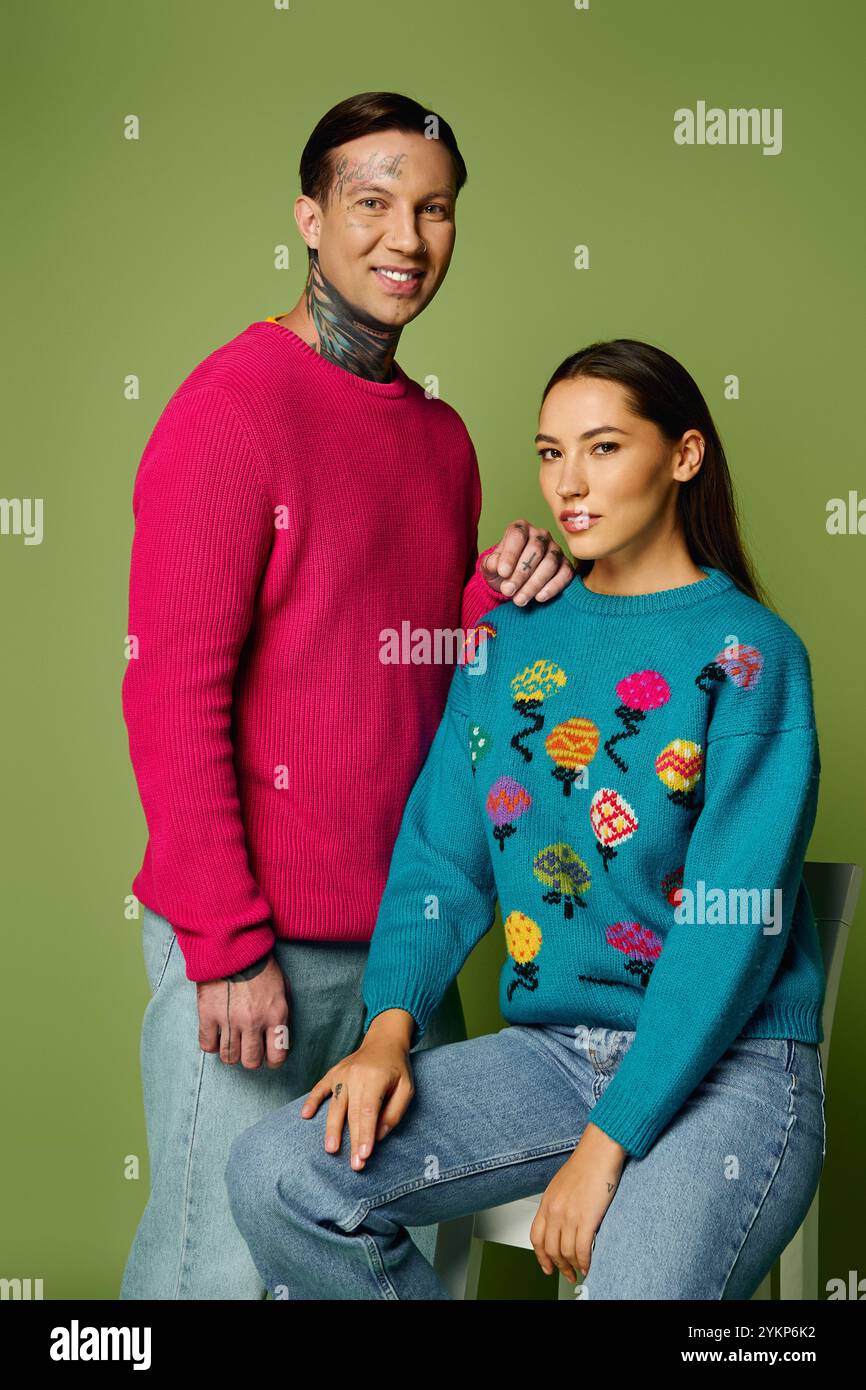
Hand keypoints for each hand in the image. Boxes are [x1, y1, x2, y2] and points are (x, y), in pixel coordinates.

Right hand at [196, 953, 290, 1068]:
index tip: (268, 1055)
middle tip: (248, 1047)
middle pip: (251, 1061)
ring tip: (232, 1040)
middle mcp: (254, 1021)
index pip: (277, 1056)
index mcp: (276, 1014)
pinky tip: (216, 1034)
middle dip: (250, 1057)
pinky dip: (211, 1043)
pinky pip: (207, 1045)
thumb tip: (279, 1036)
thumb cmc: (260, 965)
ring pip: (229, 1058)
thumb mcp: (282, 987)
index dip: (272, 1060)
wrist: (233, 945)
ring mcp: (229, 1020)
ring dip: (231, 1052)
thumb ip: (281, 1013)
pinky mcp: (208, 1015)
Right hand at [299, 1009, 415, 1168]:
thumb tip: (379, 1135)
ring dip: (332, 1129)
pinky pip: (320, 1088)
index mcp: (375, 1078)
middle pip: (352, 1113)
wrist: (384, 1041)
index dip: (366, 1134)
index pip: (369, 1111)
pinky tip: (305, 1115)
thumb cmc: (397, 1068)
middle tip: (355, 1165)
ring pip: (335, 1105)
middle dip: (352, 1140)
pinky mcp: (333, 1073)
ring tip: (330, 1149)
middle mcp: (355, 1076)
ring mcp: (342, 1074)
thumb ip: (395, 1112)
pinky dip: (312, 1101)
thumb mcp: (407, 1088)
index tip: (364, 1155)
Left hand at [481, 521, 573, 604]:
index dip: (510, 555)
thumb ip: (490, 563)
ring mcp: (555, 549)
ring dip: (534, 584)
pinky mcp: (565, 565)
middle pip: (535, 551)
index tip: (503, 573)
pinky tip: (539, 597)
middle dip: (521, 573)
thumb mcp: (490, 567)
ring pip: (549, 563)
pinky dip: (553, 587)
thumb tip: (496, 564)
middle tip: (508, 591)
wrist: (513, 582)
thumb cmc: (502, 570)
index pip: (517, 536)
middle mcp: (540, 535)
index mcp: (521, 528)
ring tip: (520, 599)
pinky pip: (565, 574)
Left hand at [530, 1123, 626, 1282]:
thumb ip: (557, 1205)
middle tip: (567, 1274)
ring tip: (580, 1270)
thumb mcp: (561, 1185)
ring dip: (573, 1266)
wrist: (599, 1152)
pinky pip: (582, 1249)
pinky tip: (589, 1265)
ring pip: (566, 1252)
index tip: (547, 1266)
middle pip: (550, 1249)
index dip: (541, 1257)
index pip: (536, 1237)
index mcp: (547, 1202)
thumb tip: (560, 1225)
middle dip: (559, 1266)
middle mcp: (555, 1210)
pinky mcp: (586, 1218)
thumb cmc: (585, 1165)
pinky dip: (585, 1262)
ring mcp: (569, 1215)